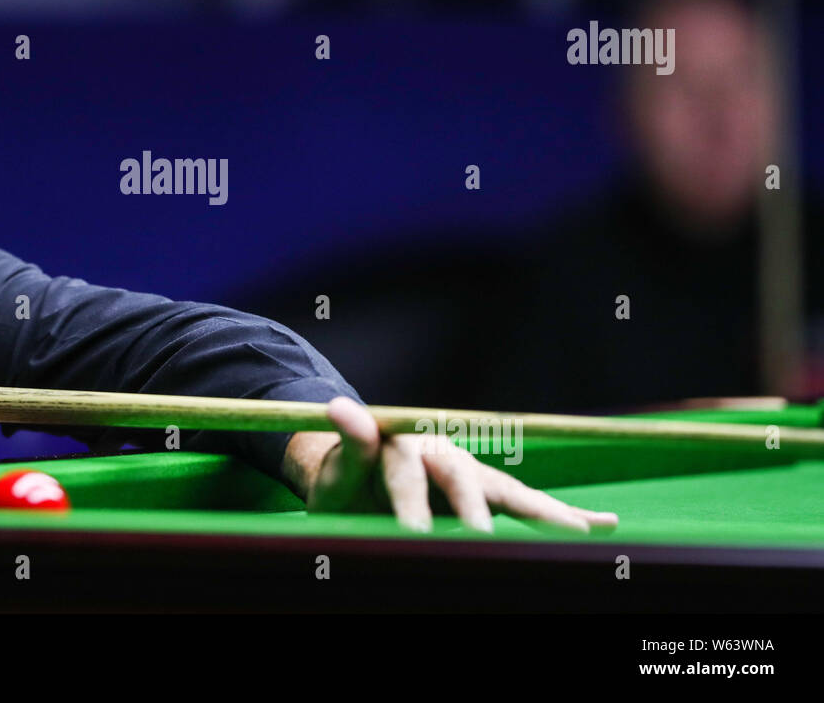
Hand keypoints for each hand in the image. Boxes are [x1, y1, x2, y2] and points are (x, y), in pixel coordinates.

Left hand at [282, 397, 619, 533]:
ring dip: (547, 512)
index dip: (411, 503)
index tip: (412, 536)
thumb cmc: (345, 481)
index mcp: (405, 444)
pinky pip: (529, 505)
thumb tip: (340, 404)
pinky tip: (607, 523)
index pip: (408, 472)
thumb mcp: (339, 469)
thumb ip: (351, 443)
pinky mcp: (488, 493)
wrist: (357, 477)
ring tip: (587, 530)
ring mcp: (471, 473)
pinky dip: (566, 515)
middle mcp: (444, 453)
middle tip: (482, 541)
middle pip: (467, 480)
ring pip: (511, 493)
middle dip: (478, 512)